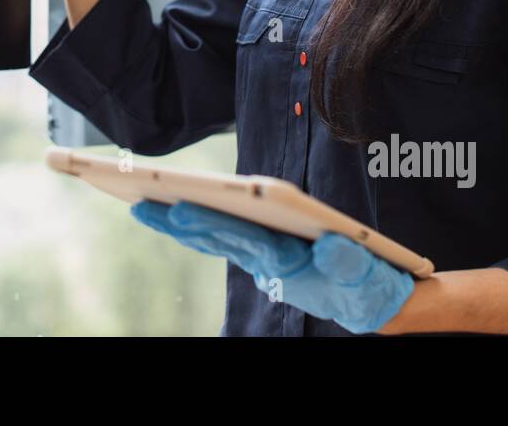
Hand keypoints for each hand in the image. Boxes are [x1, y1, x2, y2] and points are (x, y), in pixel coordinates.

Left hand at [132, 201, 414, 333]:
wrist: (368, 302)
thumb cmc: (366, 285)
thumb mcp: (367, 277)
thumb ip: (350, 262)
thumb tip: (329, 247)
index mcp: (287, 261)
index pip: (242, 238)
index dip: (210, 223)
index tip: (178, 208)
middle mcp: (267, 260)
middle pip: (217, 237)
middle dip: (178, 221)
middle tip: (139, 205)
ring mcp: (262, 257)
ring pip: (214, 237)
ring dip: (177, 223)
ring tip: (141, 204)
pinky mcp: (263, 253)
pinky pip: (223, 236)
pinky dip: (196, 224)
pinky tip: (169, 211)